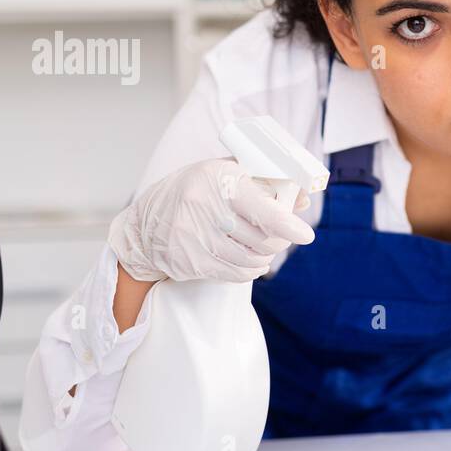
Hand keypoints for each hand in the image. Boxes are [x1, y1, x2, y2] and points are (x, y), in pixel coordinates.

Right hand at [108, 158, 314, 282]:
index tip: (305, 235)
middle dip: (279, 240)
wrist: (144, 224)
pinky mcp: (190, 262)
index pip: (262, 208)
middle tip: (281, 235)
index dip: (287, 224)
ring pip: (251, 260)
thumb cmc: (196, 193)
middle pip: (262, 239)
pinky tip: (247, 259)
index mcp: (218, 180)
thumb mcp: (227, 175)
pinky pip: (235, 274)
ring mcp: (194, 238)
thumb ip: (267, 184)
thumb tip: (302, 202)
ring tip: (261, 246)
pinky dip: (249, 270)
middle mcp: (203, 208)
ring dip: (264, 257)